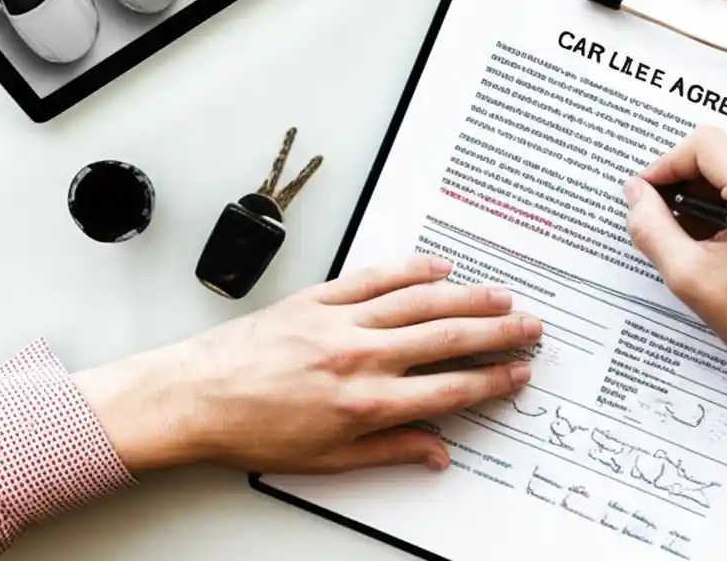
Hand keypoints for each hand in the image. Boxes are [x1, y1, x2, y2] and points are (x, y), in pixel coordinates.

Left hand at [76, 255, 539, 474]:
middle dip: (497, 334)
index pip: (450, 389)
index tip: (517, 373)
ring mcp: (341, 321)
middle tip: (530, 328)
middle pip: (448, 340)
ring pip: (421, 303)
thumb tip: (437, 452)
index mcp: (367, 403)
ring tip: (501, 297)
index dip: (492, 380)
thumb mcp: (328, 459)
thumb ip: (392, 450)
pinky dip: (412, 269)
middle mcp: (361, 357)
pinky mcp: (319, 297)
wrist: (195, 396)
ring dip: (468, 299)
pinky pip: (376, 277)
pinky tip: (439, 268)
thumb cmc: (254, 430)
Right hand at [621, 127, 726, 456]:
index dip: (665, 165)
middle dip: (684, 179)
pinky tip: (716, 231)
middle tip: (663, 217)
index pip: (704, 145)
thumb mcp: (691, 276)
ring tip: (691, 231)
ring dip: (705, 188)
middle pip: (720, 149)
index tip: (646, 193)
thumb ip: (652, 228)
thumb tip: (634, 192)